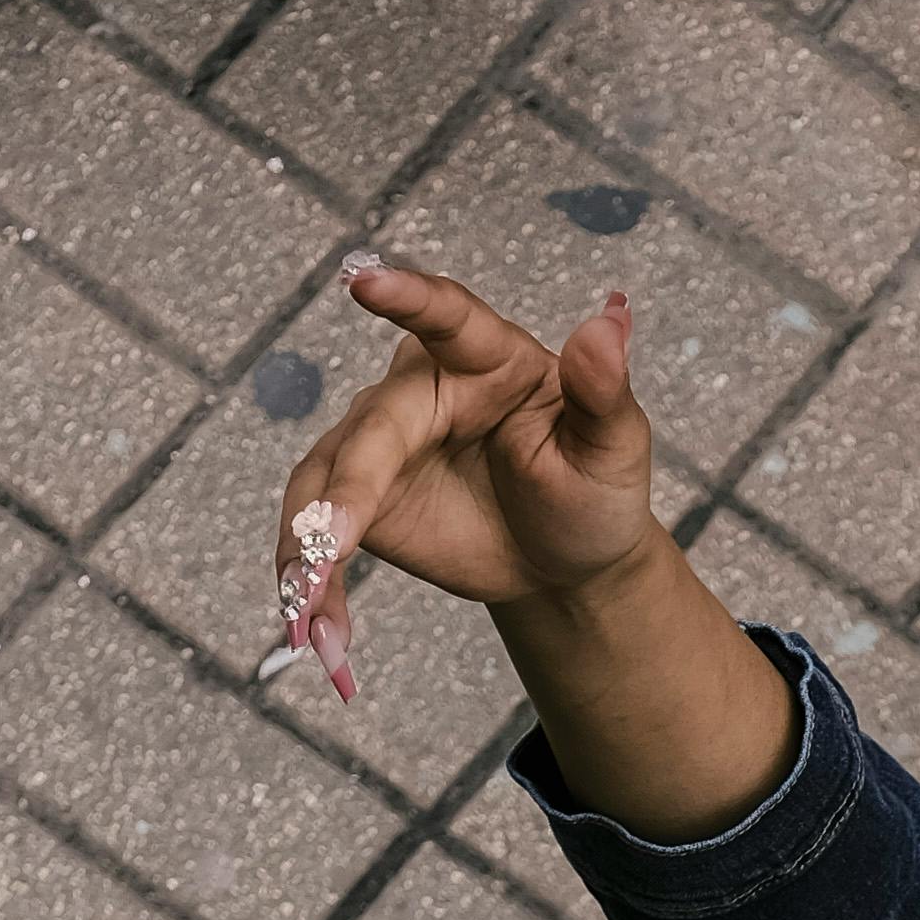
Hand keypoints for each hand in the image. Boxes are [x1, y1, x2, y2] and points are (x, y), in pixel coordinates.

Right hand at [274, 254, 656, 698]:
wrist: (564, 558)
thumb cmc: (593, 489)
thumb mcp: (615, 449)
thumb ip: (605, 391)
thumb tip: (610, 321)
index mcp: (488, 357)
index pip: (447, 316)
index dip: (407, 299)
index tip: (363, 282)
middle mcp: (422, 389)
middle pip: (372, 429)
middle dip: (344, 492)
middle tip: (328, 547)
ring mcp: (379, 443)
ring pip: (320, 484)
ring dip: (305, 549)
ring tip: (304, 617)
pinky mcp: (356, 499)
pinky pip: (315, 536)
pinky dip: (311, 587)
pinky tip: (319, 637)